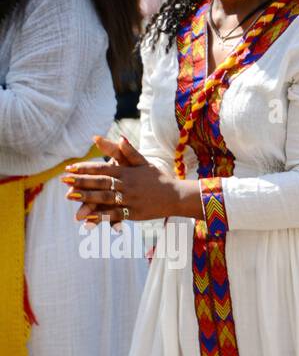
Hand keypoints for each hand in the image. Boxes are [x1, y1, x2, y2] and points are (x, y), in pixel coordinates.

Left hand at [63, 135, 192, 224]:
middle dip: (81, 181)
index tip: (70, 169)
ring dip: (86, 197)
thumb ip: (129, 151)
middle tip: (64, 180)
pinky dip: (101, 216)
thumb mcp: (144, 162)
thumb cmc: (159, 179)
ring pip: (105, 198)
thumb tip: (118, 137)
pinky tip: (87, 218)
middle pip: (100, 182)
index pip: (102, 169)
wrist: (176, 196)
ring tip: (70, 196)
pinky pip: (115, 215)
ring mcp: (130, 200)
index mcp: (127, 172)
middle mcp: (127, 185)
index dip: (85, 169)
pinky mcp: (134, 213)